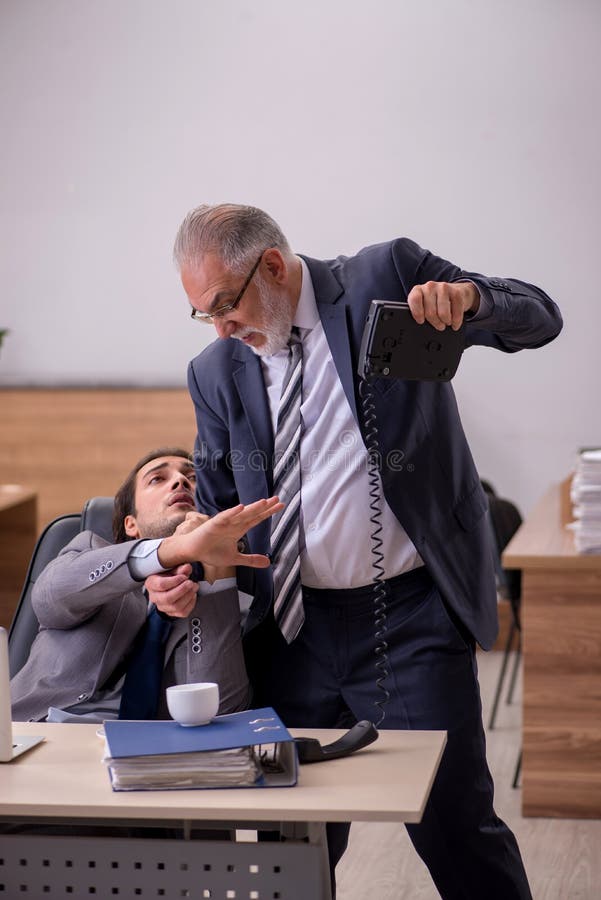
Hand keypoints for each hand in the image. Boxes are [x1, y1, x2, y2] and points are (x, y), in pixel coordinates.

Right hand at [145, 564, 196, 617]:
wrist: (169, 585)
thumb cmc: (168, 576)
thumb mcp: (172, 569)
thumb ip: (179, 569)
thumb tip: (187, 568)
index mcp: (151, 584)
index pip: (161, 585)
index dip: (175, 581)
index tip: (184, 576)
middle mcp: (155, 597)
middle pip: (167, 598)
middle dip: (182, 590)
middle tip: (190, 583)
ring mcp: (163, 606)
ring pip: (176, 606)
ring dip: (188, 596)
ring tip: (194, 587)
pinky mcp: (171, 613)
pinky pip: (182, 612)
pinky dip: (191, 604)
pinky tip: (193, 595)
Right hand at [157, 496, 283, 569]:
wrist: (193, 552)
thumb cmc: (212, 552)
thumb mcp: (235, 559)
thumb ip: (251, 559)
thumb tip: (268, 562)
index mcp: (239, 529)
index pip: (257, 519)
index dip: (268, 512)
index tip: (280, 506)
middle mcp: (234, 523)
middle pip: (252, 513)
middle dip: (265, 507)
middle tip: (277, 499)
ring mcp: (224, 522)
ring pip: (241, 514)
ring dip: (252, 508)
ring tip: (264, 502)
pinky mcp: (213, 524)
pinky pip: (224, 517)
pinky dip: (232, 512)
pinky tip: (241, 507)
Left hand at [407, 280, 478, 330]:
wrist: (454, 292)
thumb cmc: (435, 303)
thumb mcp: (423, 306)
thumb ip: (418, 312)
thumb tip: (420, 324)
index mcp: (418, 290)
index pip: (415, 300)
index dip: (417, 313)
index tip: (421, 321)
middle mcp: (430, 287)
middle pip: (430, 312)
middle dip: (435, 323)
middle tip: (439, 325)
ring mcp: (443, 288)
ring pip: (443, 314)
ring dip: (446, 322)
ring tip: (446, 322)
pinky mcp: (456, 292)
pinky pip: (456, 312)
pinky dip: (456, 321)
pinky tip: (454, 323)